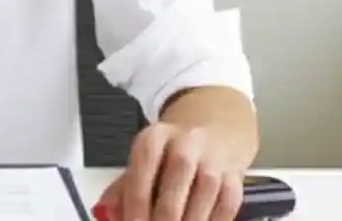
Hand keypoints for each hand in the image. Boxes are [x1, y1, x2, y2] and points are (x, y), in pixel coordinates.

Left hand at [93, 123, 245, 220]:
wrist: (216, 129)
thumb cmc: (173, 149)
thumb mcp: (145, 157)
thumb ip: (123, 186)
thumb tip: (106, 212)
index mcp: (155, 137)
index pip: (142, 171)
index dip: (136, 204)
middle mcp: (186, 144)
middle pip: (174, 186)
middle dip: (162, 219)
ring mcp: (213, 160)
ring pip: (202, 198)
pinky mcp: (235, 177)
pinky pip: (226, 206)